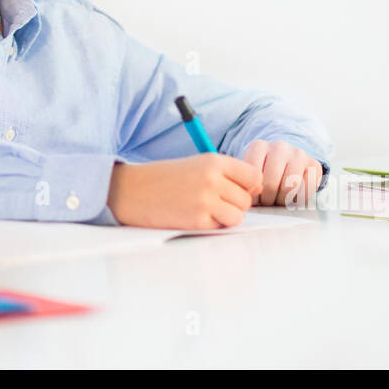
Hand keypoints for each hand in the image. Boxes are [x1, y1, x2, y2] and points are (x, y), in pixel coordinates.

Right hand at [106, 154, 261, 229]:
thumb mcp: (196, 165)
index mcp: (213, 161)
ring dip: (225, 217)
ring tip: (204, 210)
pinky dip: (210, 225)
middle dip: (233, 204)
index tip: (235, 189)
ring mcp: (206, 201)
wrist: (131, 190)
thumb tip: (257, 188)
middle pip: (246, 199)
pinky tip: (192, 216)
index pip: (253, 176)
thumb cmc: (164, 178)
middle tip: (212, 202)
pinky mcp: (197, 221)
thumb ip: (225, 173)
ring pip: (237, 216)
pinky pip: (220, 227)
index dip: (247, 186)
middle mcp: (213, 179)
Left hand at [241, 139, 321, 207]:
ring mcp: (298, 153)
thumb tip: (243, 203)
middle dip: (267, 200)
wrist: (290, 162)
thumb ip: (247, 182)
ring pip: (289, 186)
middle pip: (270, 183)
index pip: (252, 177)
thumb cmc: (265, 173)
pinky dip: (299, 198)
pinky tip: (293, 196)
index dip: (253, 195)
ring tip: (278, 201)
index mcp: (258, 146)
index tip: (254, 201)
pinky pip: (306, 188)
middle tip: (267, 204)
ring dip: (283, 200)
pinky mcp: (314, 164)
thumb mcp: (252, 173)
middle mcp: (279, 146)